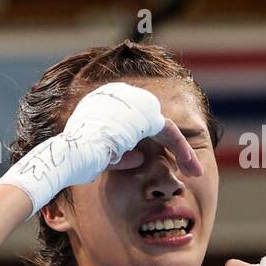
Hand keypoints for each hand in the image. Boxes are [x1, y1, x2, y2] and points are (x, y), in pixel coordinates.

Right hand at [0, 81, 202, 214]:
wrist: (71, 155)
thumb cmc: (75, 161)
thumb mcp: (99, 157)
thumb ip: (120, 155)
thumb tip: (141, 158)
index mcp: (98, 103)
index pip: (129, 122)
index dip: (143, 143)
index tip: (153, 162)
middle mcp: (115, 95)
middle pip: (149, 122)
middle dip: (170, 145)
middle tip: (185, 167)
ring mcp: (130, 101)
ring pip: (163, 128)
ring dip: (179, 150)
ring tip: (194, 170)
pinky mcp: (145, 115)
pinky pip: (169, 133)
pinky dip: (181, 150)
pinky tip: (192, 168)